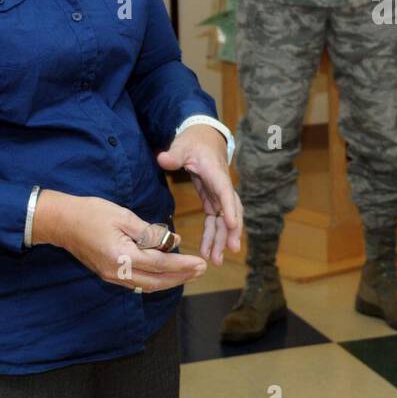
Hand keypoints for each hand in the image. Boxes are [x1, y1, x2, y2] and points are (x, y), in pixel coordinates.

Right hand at [33, 191, 206, 292]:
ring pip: (147, 285)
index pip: (160, 264)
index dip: (183, 265)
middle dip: (181, 277)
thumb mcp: (124, 216)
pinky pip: (137, 282)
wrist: (60, 222)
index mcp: (122, 256)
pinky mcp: (108, 273)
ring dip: (170, 280)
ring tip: (190, 273)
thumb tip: (173, 242)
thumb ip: (149, 232)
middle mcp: (117, 272)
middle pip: (156, 281)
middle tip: (201, 271)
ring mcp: (112, 275)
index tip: (201, 263)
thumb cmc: (91, 213)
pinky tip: (166, 271)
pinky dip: (155, 278)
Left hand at [156, 125, 243, 265]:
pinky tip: (208, 251)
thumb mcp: (182, 145)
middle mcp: (222, 186)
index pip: (226, 192)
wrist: (204, 137)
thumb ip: (174, 154)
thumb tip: (164, 159)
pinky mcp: (213, 200)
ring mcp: (219, 195)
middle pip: (231, 211)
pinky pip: (215, 221)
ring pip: (225, 220)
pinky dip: (213, 235)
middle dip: (230, 232)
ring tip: (216, 260)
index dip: (230, 208)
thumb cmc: (193, 141)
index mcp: (216, 173)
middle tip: (229, 251)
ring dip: (221, 239)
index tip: (232, 225)